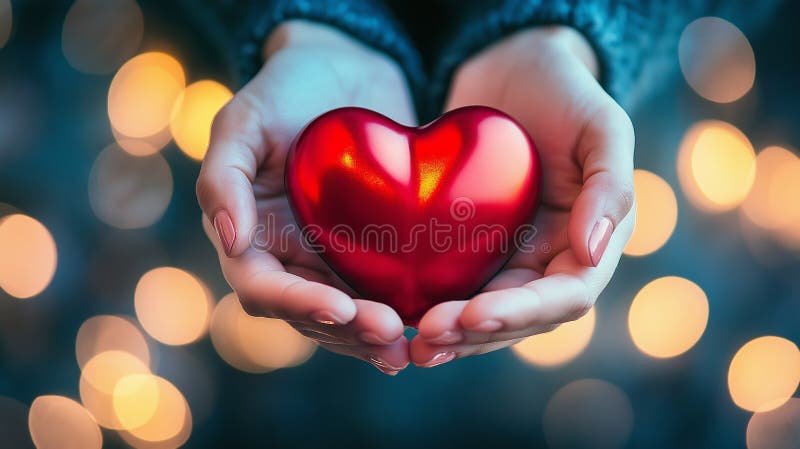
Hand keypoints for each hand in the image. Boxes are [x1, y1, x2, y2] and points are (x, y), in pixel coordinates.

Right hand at [196, 20, 415, 374]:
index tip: (342, 308)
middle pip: (308, 314)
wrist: (343, 70)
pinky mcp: (369, 249)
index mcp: (248, 235)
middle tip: (390, 334)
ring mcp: (328, 256)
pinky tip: (432, 321)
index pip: (263, 288)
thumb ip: (224, 178)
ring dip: (372, 335)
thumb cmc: (285, 87)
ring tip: (409, 344)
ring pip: (346, 314)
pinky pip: (381, 289)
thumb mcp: (244, 119)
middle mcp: (286, 256)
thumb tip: (229, 242)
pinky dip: (401, 309)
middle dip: (346, 331)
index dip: (298, 304)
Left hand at [410, 27, 634, 366]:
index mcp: (590, 243)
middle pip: (518, 319)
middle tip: (427, 339)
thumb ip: (610, 187)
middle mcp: (550, 260)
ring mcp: (509, 257)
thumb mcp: (602, 126)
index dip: (520, 313)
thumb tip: (592, 252)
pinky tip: (397, 316)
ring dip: (452, 336)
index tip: (473, 314)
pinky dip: (431, 305)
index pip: (564, 297)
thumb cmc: (564, 91)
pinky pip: (454, 285)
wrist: (513, 69)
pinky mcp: (471, 246)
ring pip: (484, 314)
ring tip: (413, 346)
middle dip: (475, 335)